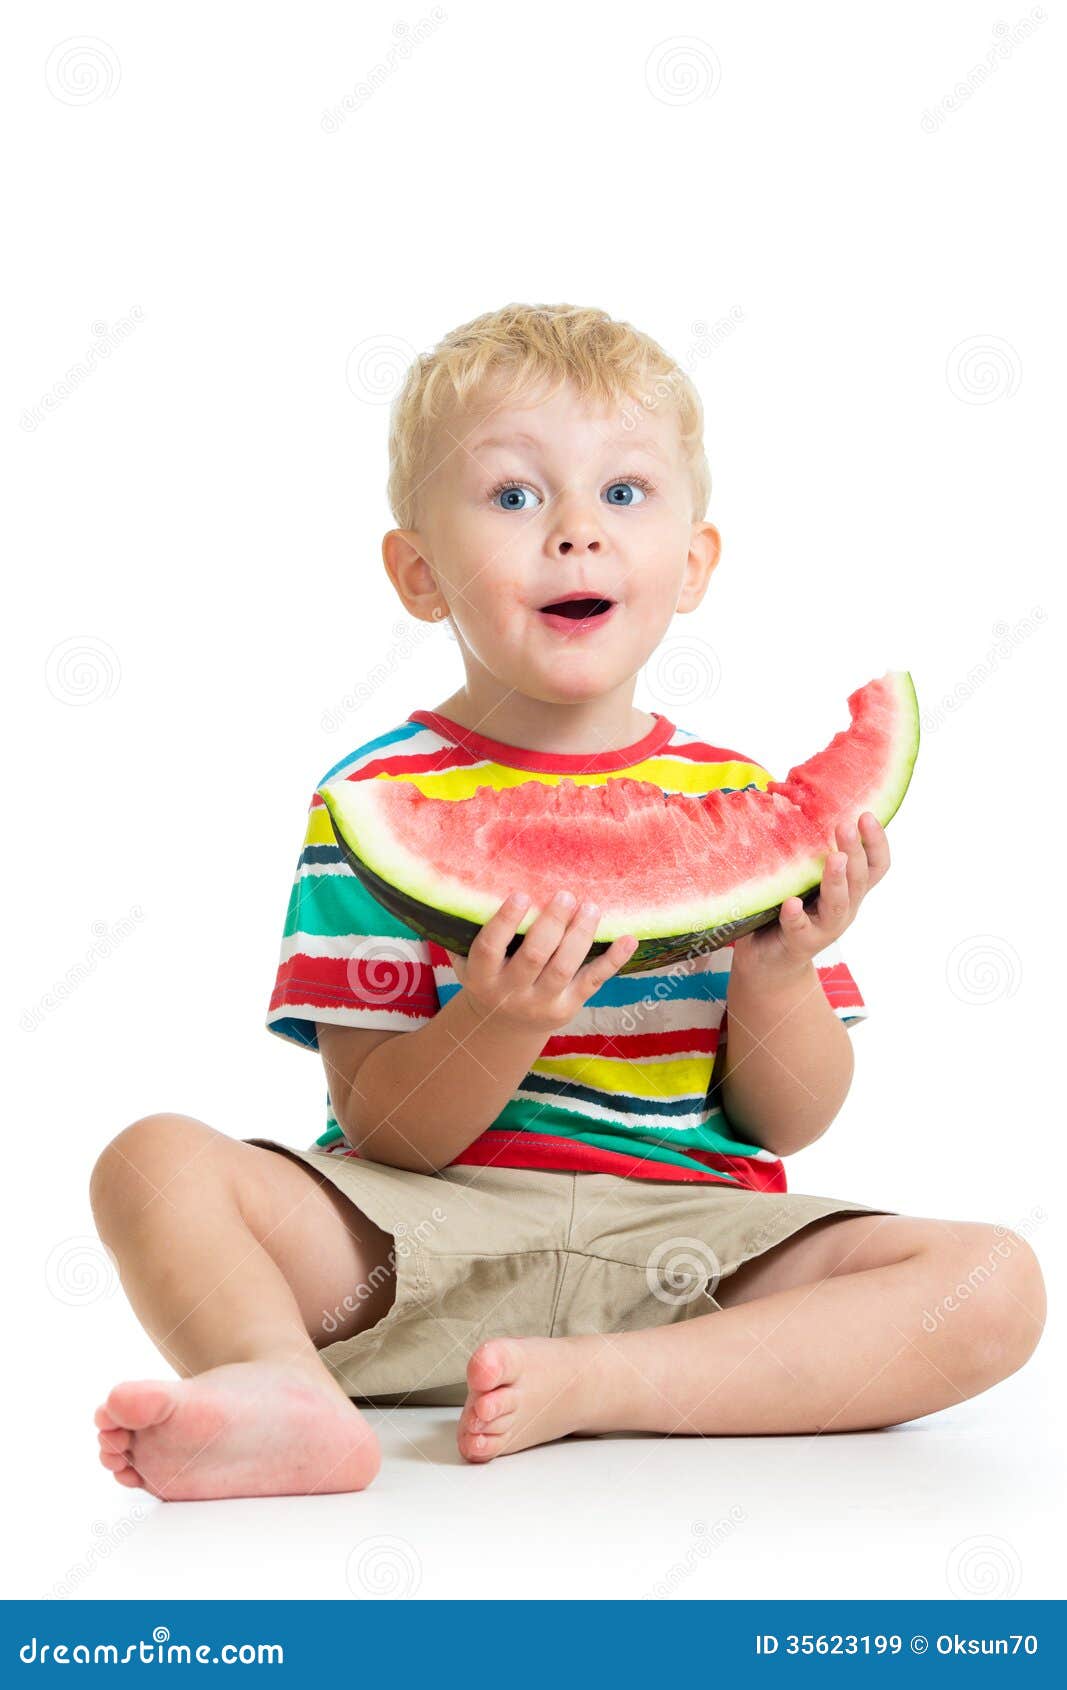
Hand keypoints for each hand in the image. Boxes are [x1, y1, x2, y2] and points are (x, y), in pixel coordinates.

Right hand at [445, 888, 637, 1032]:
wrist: (502, 1024)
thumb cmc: (489, 974)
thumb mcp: (468, 959)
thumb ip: (469, 930)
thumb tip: (467, 881)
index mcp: (482, 976)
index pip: (490, 948)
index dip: (505, 922)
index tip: (521, 895)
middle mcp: (510, 992)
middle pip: (534, 956)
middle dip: (551, 924)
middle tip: (565, 894)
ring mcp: (540, 1003)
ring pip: (564, 968)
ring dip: (580, 935)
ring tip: (591, 906)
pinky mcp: (568, 1008)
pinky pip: (593, 981)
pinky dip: (613, 960)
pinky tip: (629, 939)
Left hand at [729, 811, 890, 984]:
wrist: (768, 960)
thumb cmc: (787, 908)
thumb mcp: (803, 878)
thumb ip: (807, 851)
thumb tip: (793, 797)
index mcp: (849, 889)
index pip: (875, 865)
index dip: (876, 842)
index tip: (867, 814)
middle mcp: (844, 908)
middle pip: (860, 879)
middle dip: (855, 851)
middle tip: (847, 824)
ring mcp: (825, 928)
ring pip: (839, 904)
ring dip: (837, 880)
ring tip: (833, 858)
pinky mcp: (800, 943)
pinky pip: (801, 929)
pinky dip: (797, 915)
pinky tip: (790, 902)